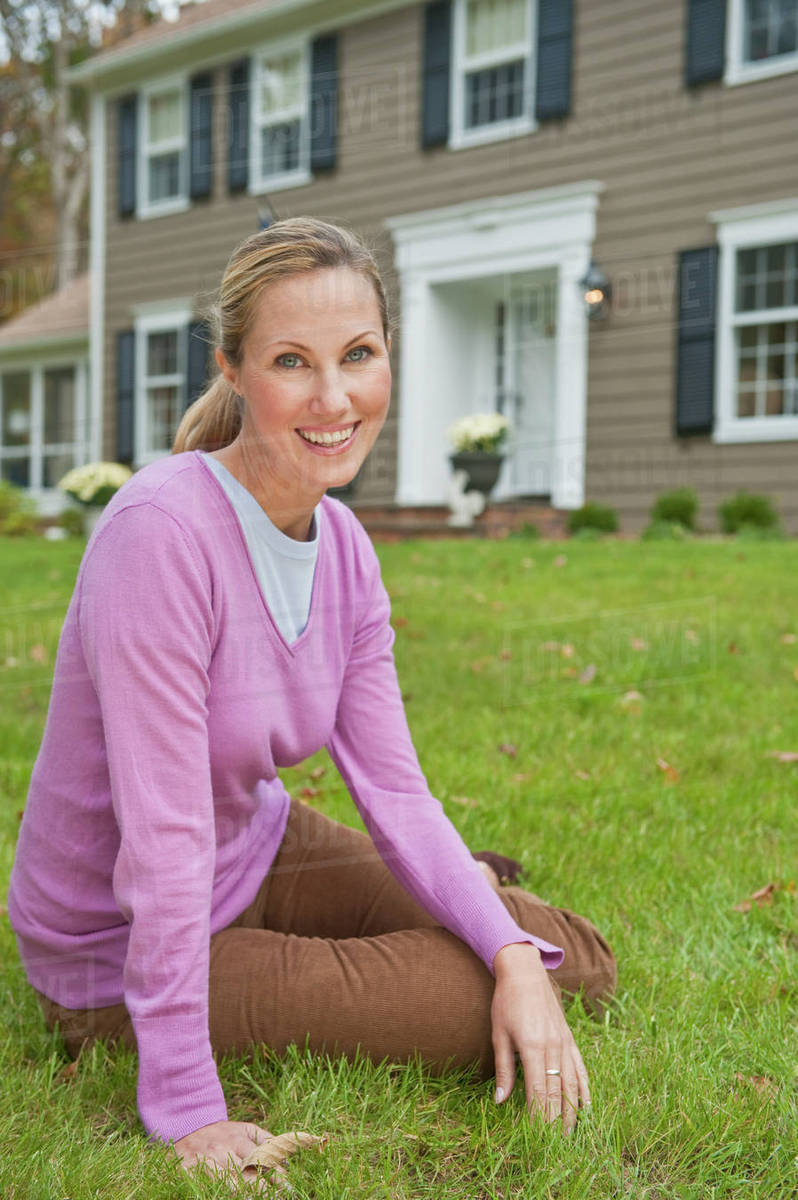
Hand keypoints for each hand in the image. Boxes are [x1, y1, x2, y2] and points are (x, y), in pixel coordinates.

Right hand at [172, 1120, 290, 1193]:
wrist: (187, 1126)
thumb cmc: (222, 1133)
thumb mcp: (244, 1129)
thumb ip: (264, 1139)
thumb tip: (285, 1157)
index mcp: (238, 1140)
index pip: (262, 1159)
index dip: (277, 1175)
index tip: (290, 1187)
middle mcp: (223, 1151)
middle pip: (248, 1174)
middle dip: (265, 1189)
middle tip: (280, 1196)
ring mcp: (207, 1163)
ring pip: (229, 1184)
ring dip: (246, 1194)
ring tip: (257, 1199)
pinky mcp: (192, 1173)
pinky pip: (208, 1187)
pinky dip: (222, 1193)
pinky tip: (236, 1197)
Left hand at [491, 943, 589, 1133]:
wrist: (524, 971)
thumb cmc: (506, 1002)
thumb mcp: (498, 1033)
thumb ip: (504, 1069)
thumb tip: (501, 1101)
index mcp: (533, 1046)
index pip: (538, 1092)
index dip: (539, 1117)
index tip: (537, 1138)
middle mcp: (553, 1046)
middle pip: (558, 1092)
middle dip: (556, 1121)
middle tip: (555, 1146)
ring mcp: (565, 1042)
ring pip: (573, 1084)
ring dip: (573, 1111)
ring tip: (571, 1135)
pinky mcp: (570, 1038)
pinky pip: (581, 1068)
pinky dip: (585, 1089)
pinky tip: (587, 1107)